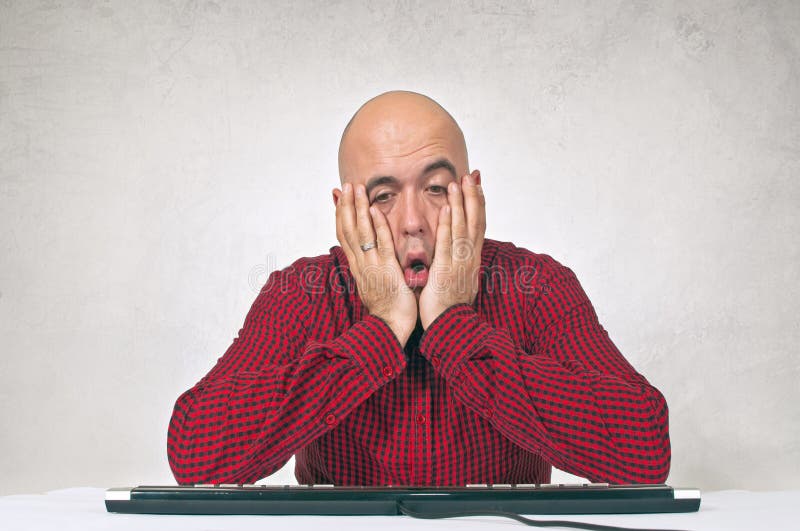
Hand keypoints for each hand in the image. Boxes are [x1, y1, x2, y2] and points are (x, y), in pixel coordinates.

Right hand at [335, 182, 417, 346]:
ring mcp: (372, 266)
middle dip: (346, 206)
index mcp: (358, 266)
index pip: (344, 235)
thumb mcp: (373, 283)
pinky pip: (380, 244)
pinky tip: (374, 211)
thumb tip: (366, 255)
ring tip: (357, 189)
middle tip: (346, 185)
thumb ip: (370, 266)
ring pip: (360, 233)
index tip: (338, 196)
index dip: (340, 214)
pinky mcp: (386, 270)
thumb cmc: (387, 308)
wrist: (390, 328)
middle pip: (347, 230)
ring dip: (357, 209)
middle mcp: (360, 264)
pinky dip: (377, 227)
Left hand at [419, 170, 484, 328]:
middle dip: (473, 197)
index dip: (479, 205)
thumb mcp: (458, 279)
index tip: (478, 186)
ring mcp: (458, 263)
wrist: (451, 327)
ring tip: (458, 183)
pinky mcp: (445, 270)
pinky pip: (446, 244)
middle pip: (474, 221)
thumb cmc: (450, 306)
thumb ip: (458, 263)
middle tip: (472, 175)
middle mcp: (469, 258)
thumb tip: (460, 252)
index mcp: (471, 259)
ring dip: (460, 204)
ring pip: (461, 228)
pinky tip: (445, 209)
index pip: (478, 226)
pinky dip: (446, 225)